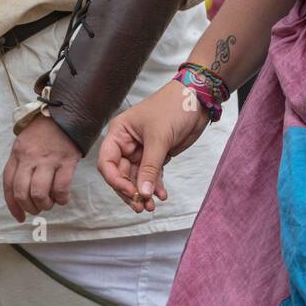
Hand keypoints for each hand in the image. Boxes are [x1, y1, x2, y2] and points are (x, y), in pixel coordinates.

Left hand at [2, 115, 82, 220]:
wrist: (67, 111)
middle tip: (37, 209)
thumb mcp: (25, 141)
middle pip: (22, 192)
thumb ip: (21, 161)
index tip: (19, 217)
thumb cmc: (45, 129)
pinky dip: (62, 198)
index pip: (9, 185)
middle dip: (30, 207)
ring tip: (50, 203)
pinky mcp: (66, 160)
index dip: (13, 205)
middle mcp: (30, 157)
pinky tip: (63, 198)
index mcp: (18, 153)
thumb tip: (22, 188)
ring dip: (45, 204)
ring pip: (39, 192)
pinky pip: (61, 187)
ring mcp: (49, 159)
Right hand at [97, 80, 210, 214]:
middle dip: (130, 191)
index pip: (107, 162)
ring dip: (143, 192)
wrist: (198, 99)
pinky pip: (151, 175)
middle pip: (121, 174)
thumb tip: (142, 193)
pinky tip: (161, 195)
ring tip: (152, 206)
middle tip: (141, 206)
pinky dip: (155, 186)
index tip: (130, 192)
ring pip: (136, 177)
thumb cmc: (174, 107)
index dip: (115, 180)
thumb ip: (150, 167)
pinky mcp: (157, 154)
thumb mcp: (159, 138)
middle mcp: (127, 142)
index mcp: (120, 132)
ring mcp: (142, 150)